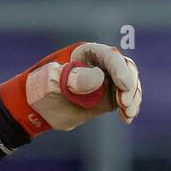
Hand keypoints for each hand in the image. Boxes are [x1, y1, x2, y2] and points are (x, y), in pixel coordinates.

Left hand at [23, 42, 141, 131]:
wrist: (38, 108)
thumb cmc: (41, 87)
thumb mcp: (51, 81)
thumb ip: (73, 78)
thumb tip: (100, 78)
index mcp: (86, 52)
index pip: (109, 56)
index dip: (119, 69)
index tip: (124, 85)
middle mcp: (101, 64)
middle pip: (125, 68)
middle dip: (129, 84)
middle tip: (124, 103)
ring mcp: (107, 81)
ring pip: (129, 84)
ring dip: (133, 97)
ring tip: (127, 113)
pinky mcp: (109, 98)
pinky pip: (126, 99)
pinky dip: (130, 107)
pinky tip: (127, 118)